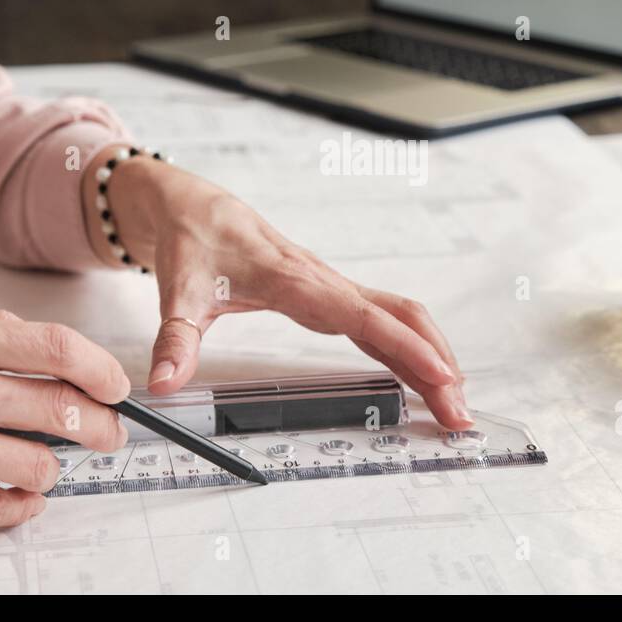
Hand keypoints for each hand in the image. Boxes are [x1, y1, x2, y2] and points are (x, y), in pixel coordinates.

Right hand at [0, 312, 129, 532]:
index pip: (56, 348)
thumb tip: (52, 352)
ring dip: (52, 467)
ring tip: (37, 461)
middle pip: (64, 409)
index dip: (101, 370)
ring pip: (43, 464)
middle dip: (101, 426)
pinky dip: (19, 503)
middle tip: (107, 432)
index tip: (117, 386)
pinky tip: (12, 491)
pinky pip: (4, 506)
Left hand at [89, 153, 471, 429]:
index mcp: (297, 280)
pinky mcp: (332, 295)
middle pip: (402, 318)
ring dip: (432, 356)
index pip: (365, 318)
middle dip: (437, 364)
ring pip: (402, 317)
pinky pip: (386, 319)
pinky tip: (424, 374)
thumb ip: (174, 338)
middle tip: (458, 414)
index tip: (440, 378)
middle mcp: (326, 282)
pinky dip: (413, 346)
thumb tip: (163, 385)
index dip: (406, 349)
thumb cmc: (193, 241)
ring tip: (453, 402)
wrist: (193, 206)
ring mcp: (334, 288)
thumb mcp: (176, 289)